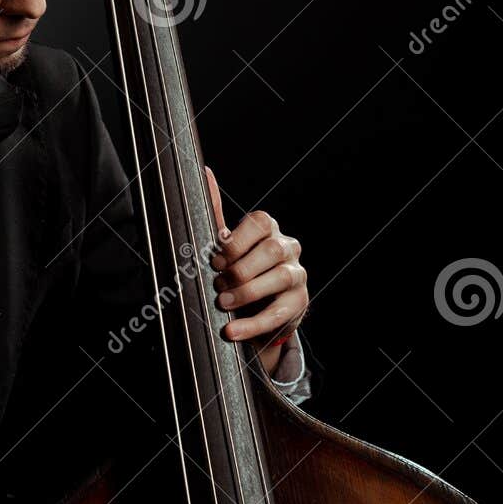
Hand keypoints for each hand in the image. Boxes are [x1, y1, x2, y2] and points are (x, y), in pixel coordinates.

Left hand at [204, 165, 307, 377]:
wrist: (255, 308)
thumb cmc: (238, 269)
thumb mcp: (225, 244)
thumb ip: (215, 212)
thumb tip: (203, 171)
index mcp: (267, 229)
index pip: (258, 222)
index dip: (236, 240)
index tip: (216, 258)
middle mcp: (287, 247)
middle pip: (271, 250)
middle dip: (241, 268)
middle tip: (218, 284)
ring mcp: (297, 275)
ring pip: (279, 278)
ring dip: (247, 293)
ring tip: (223, 304)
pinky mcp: (299, 304)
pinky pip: (279, 313)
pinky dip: (253, 324)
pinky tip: (233, 332)